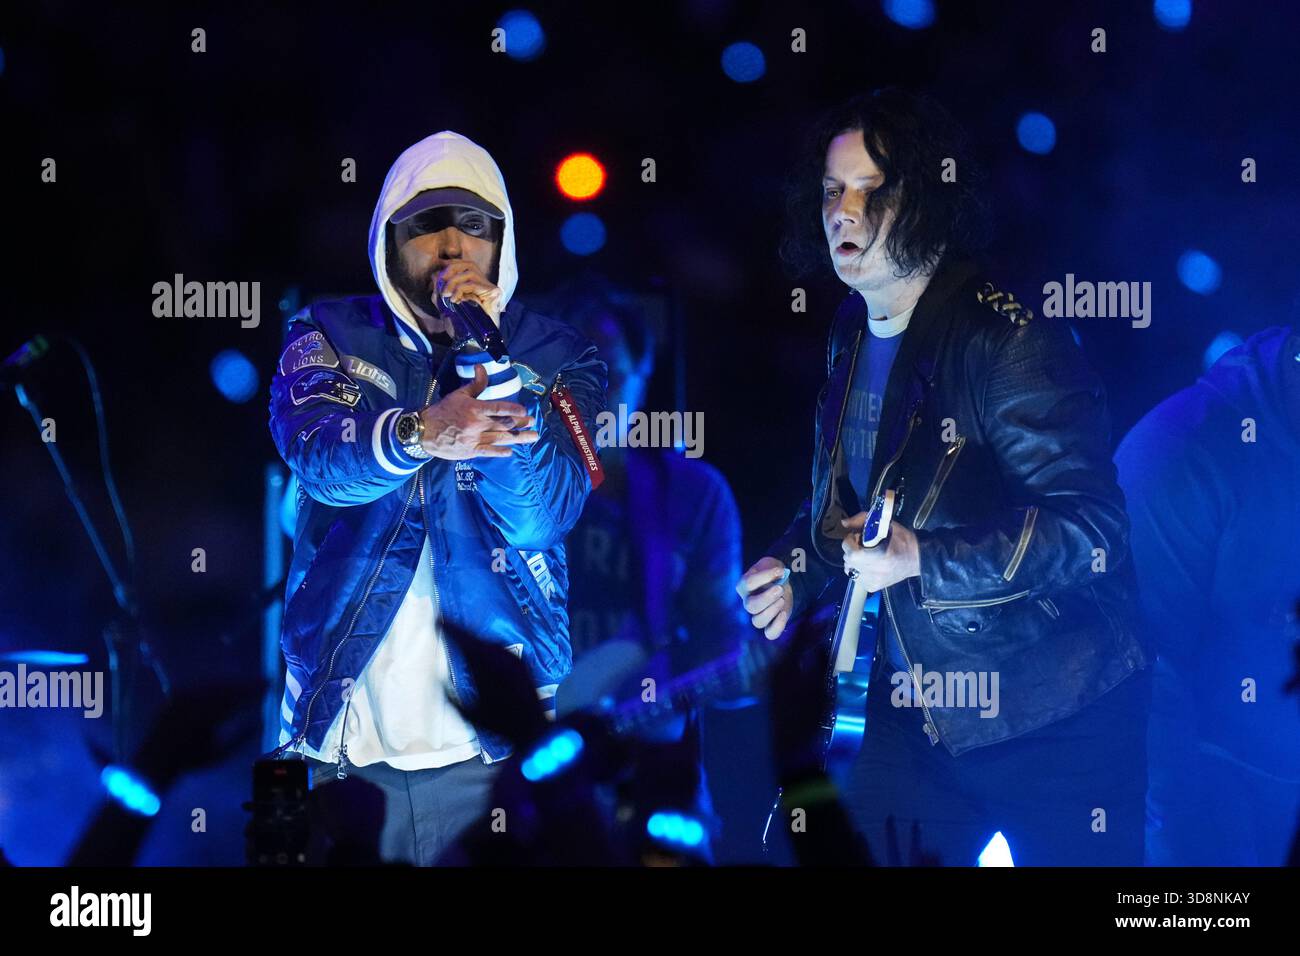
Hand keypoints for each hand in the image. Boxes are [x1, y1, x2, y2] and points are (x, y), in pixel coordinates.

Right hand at [420, 364, 537, 459]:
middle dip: (521, 424)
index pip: (498, 408)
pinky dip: (501, 451)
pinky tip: (511, 450)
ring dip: (519, 438)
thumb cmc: (444, 410)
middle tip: (533, 423)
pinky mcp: (471, 451)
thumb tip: (482, 366)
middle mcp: (476, 424)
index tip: (525, 411)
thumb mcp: (459, 394)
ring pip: (501, 438)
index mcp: (474, 408)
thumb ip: (475, 383)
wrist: (425, 431)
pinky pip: (489, 452)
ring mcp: (474, 439)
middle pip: (504, 424)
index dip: (513, 409)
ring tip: (533, 437)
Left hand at [433, 260, 503, 325]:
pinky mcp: (493, 293)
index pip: (465, 265)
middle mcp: (485, 285)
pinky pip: (473, 284)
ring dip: (453, 281)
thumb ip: (440, 291)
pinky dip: (460, 289)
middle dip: (451, 270)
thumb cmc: (460, 327)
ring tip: (446, 295)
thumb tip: (434, 275)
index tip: (438, 276)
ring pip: (470, 272)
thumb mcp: (445, 306)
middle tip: (440, 282)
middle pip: (469, 264)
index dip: (451, 266)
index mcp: (475, 285)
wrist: (471, 343)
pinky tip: (454, 300)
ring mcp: (490, 289)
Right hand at [736, 556, 792, 639]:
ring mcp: (758, 614)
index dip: (765, 577)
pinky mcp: (771, 623)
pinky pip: (770, 633)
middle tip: (780, 588)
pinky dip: (777, 626)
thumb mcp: (771, 564)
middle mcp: (748, 602)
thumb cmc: (773, 573)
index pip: (748, 583)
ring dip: (771, 611)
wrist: (782, 582)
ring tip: (782, 600)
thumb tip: (778, 574)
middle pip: (750, 606)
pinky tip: (784, 613)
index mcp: (744, 586)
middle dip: (766, 598)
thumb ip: (773, 568)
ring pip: (758, 621)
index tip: (780, 571)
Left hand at [840, 516, 920, 591]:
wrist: (917, 559)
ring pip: (849, 570)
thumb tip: (843, 523)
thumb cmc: (902, 539)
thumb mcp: (885, 524)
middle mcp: (876, 573)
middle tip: (862, 545)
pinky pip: (856, 578)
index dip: (850, 542)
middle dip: (851, 550)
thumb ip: (862, 520)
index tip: (857, 537)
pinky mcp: (873, 587)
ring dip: (853, 561)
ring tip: (865, 555)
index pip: (851, 553)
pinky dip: (858, 570)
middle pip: (848, 561)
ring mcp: (873, 582)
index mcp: (880, 557)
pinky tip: (868, 565)